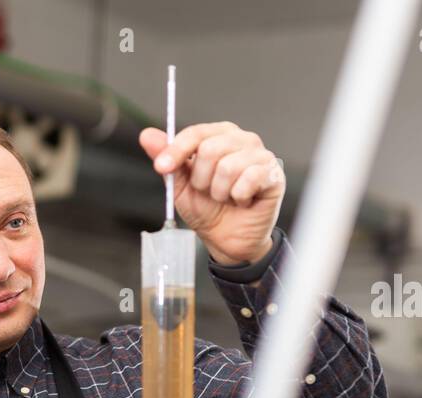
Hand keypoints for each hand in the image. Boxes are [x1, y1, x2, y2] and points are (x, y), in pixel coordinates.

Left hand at [139, 122, 283, 265]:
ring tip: (226, 198)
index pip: (195, 133)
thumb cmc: (208, 209)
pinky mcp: (273, 173)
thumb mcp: (181, 186)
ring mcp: (260, 155)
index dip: (176, 150)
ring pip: (228, 167)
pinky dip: (238, 197)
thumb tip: (147, 135)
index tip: (162, 168)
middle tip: (209, 192)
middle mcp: (242, 139)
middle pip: (209, 149)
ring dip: (220, 192)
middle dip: (201, 180)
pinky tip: (243, 200)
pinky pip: (248, 179)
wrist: (227, 239)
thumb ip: (167, 160)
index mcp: (219, 135)